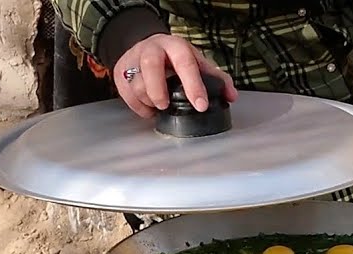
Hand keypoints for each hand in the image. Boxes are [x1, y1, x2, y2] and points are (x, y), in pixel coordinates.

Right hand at [114, 35, 237, 118]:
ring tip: (159, 105)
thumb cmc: (175, 58)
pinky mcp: (121, 72)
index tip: (200, 105)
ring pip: (137, 83)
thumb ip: (216, 79)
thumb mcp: (196, 62)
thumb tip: (231, 96)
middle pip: (151, 65)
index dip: (194, 85)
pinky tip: (148, 107)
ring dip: (148, 100)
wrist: (145, 47)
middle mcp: (153, 49)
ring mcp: (134, 59)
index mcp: (176, 46)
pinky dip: (138, 107)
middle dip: (158, 90)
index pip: (186, 62)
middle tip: (165, 106)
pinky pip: (127, 94)